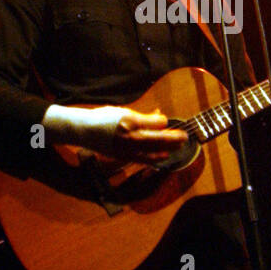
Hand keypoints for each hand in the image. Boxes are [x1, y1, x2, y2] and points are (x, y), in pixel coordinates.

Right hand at [44, 104, 188, 162]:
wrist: (85, 130)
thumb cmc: (104, 118)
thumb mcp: (123, 111)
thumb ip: (142, 115)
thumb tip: (158, 116)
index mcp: (131, 120)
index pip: (157, 122)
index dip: (163, 121)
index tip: (165, 121)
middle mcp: (131, 135)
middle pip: (159, 138)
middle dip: (174, 138)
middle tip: (185, 136)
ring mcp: (128, 148)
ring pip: (154, 150)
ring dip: (169, 148)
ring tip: (179, 146)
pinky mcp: (124, 156)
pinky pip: (144, 159)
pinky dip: (156, 158)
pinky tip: (164, 156)